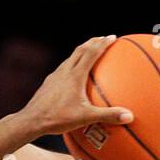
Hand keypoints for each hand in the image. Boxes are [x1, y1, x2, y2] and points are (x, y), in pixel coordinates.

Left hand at [19, 36, 133, 137]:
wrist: (30, 121)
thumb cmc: (57, 119)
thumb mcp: (85, 118)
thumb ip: (108, 115)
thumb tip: (129, 116)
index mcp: (75, 75)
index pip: (92, 52)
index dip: (103, 43)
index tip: (113, 37)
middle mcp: (64, 71)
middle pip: (80, 50)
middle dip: (93, 42)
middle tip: (103, 39)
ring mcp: (54, 77)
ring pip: (70, 58)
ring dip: (81, 52)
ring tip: (89, 53)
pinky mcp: (48, 84)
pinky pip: (62, 70)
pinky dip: (71, 66)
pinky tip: (72, 75)